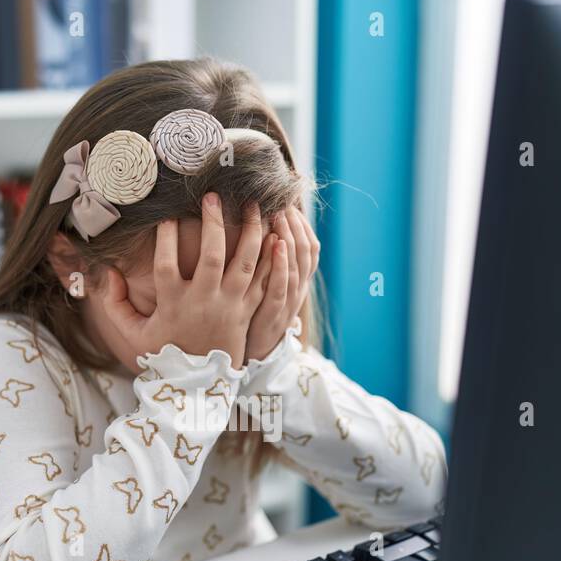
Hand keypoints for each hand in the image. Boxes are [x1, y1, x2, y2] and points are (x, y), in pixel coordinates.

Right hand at [101, 194, 264, 369]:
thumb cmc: (164, 354)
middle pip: (212, 256)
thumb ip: (114, 303)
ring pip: (246, 263)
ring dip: (251, 231)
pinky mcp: (248, 312)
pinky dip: (270, 256)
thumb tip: (107, 272)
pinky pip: (263, 280)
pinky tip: (274, 233)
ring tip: (254, 205)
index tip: (165, 215)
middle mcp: (204, 302)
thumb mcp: (132, 334)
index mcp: (174, 305)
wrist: (199, 386)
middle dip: (213, 222)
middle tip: (213, 196)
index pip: (165, 263)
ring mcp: (229, 307)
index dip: (164, 237)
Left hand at [244, 206, 319, 363]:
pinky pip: (282, 287)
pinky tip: (277, 244)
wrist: (251, 358)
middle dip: (295, 224)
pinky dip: (282, 264)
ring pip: (297, 266)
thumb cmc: (253, 316)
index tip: (288, 203)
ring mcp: (287, 303)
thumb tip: (262, 229)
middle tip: (282, 202)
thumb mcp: (264, 287)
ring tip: (280, 215)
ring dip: (290, 237)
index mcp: (297, 282)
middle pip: (305, 251)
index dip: (302, 225)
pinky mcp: (273, 316)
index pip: (309, 248)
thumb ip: (266, 262)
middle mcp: (297, 290)